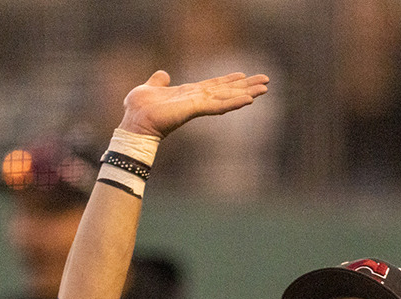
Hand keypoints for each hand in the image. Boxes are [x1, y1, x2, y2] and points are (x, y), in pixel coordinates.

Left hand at [117, 70, 268, 138]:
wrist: (134, 122)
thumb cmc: (139, 109)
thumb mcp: (149, 87)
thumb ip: (158, 81)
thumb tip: (163, 74)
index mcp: (189, 93)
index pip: (213, 85)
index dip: (229, 80)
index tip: (244, 75)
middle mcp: (197, 99)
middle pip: (226, 91)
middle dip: (246, 86)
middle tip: (266, 82)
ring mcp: (198, 105)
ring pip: (227, 98)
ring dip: (246, 93)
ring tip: (264, 89)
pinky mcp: (195, 109)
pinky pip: (218, 106)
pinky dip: (233, 103)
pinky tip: (248, 100)